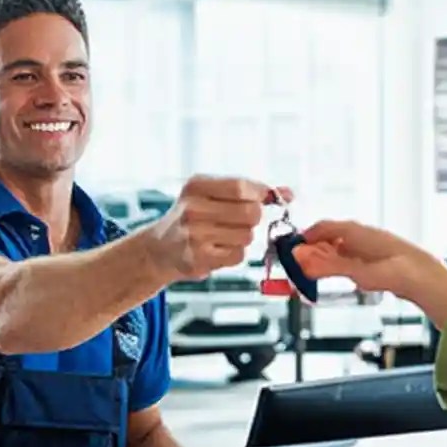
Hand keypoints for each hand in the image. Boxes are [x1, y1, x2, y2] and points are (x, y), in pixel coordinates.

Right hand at [141, 176, 291, 282]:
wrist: (159, 249)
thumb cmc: (192, 217)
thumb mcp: (211, 193)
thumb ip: (250, 190)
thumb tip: (287, 193)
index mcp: (196, 187)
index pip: (241, 187)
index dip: (261, 193)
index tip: (267, 197)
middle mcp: (192, 209)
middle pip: (250, 213)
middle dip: (253, 217)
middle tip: (241, 219)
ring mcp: (194, 236)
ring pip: (247, 236)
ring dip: (243, 237)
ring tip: (224, 235)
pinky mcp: (198, 260)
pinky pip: (238, 255)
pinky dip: (234, 253)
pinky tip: (217, 249)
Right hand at [292, 220, 446, 327]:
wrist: (439, 288)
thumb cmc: (408, 275)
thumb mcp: (364, 273)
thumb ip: (333, 267)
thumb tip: (304, 261)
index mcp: (363, 234)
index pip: (327, 227)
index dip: (307, 235)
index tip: (290, 246)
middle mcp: (371, 238)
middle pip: (336, 238)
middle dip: (316, 248)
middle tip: (299, 263)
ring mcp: (380, 251)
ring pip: (348, 250)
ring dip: (330, 258)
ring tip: (317, 271)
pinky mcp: (388, 265)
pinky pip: (360, 261)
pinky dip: (346, 267)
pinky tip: (349, 278)